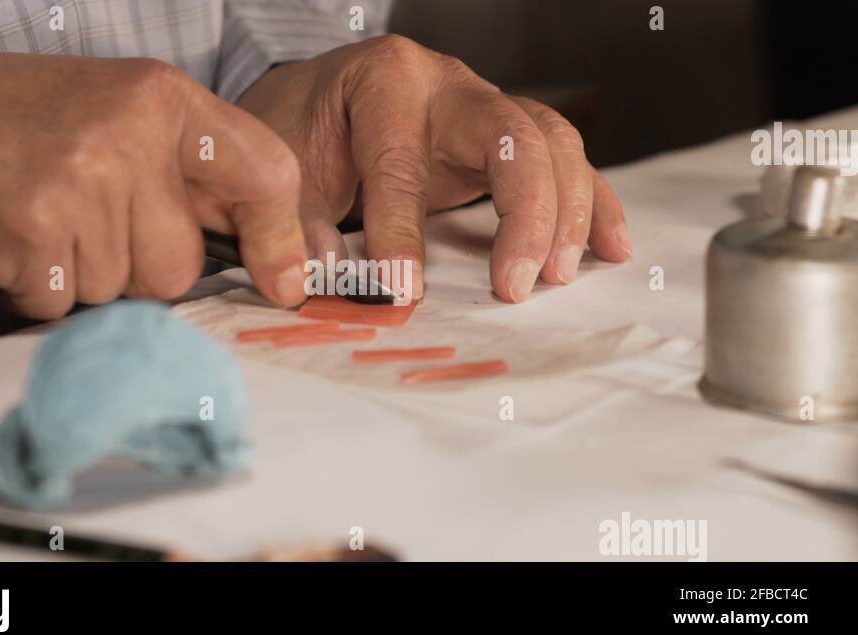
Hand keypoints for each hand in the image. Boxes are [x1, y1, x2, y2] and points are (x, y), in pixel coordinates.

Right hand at [0, 52, 308, 318]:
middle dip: (138, 264)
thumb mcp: (125, 114)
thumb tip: (274, 260)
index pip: (265, 173)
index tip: (286, 284)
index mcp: (164, 100)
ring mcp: (77, 190)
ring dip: (86, 275)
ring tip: (48, 219)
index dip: (280, 237)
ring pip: (121, 292)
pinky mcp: (31, 239)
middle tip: (89, 216)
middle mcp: (127, 141)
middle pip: (178, 268)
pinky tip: (19, 240)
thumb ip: (194, 171)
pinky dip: (42, 289)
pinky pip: (66, 307)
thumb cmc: (31, 122)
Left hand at [237, 35, 630, 302]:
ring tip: (560, 275)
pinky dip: (593, 203)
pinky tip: (610, 248)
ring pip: (552, 143)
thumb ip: (298, 220)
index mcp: (384, 81)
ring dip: (568, 212)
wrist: (322, 96)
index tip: (403, 292)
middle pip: (512, 136)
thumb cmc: (305, 128)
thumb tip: (323, 277)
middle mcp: (447, 84)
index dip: (401, 232)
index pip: (401, 162)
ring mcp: (485, 104)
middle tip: (516, 288)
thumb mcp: (285, 167)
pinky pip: (565, 160)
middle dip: (524, 214)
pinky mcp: (507, 134)